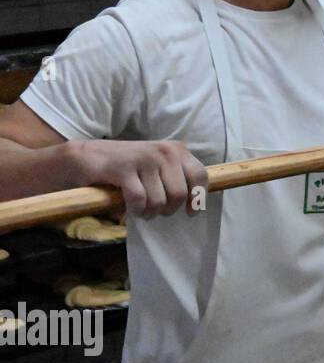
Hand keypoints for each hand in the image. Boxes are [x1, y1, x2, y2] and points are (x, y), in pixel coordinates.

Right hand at [69, 139, 208, 218]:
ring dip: (149, 212)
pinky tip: (130, 208)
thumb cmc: (125, 166)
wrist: (84, 156)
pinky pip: (139, 199)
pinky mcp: (123, 167)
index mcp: (176, 150)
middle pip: (179, 194)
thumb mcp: (157, 167)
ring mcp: (144, 158)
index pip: (200, 175)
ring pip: (159, 200)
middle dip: (167, 209)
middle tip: (154, 210)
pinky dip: (135, 209)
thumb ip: (176, 177)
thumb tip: (197, 202)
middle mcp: (164, 151)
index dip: (197, 198)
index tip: (190, 212)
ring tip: (140, 209)